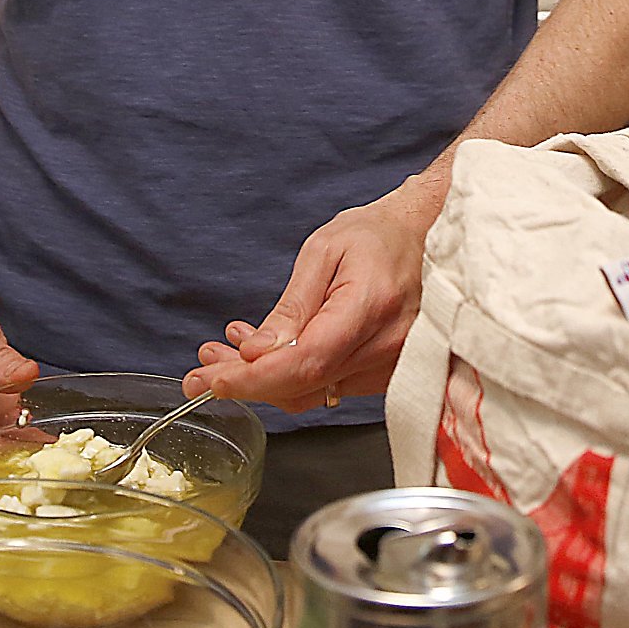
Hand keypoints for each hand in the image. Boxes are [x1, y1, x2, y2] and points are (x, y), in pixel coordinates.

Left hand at [183, 191, 431, 412]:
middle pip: (304, 385)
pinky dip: (293, 375)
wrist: (424, 237)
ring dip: (265, 378)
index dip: (256, 378)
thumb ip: (292, 306)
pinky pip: (330, 387)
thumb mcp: (323, 251)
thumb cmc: (376, 235)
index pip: (306, 362)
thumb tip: (257, 352)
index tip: (215, 380)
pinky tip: (267, 352)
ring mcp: (390, 366)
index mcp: (370, 306)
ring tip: (228, 351)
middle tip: (204, 368)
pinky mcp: (385, 374)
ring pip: (314, 392)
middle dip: (246, 381)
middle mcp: (385, 346)